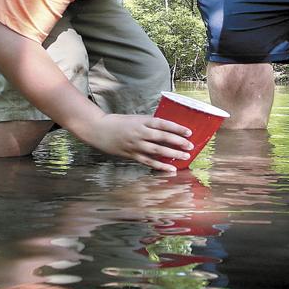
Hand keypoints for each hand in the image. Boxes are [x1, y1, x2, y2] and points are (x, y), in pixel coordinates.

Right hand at [79, 114, 193, 172]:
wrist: (98, 129)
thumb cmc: (119, 122)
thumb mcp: (136, 118)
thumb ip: (150, 124)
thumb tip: (168, 129)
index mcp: (141, 121)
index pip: (162, 124)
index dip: (177, 128)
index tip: (189, 132)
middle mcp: (139, 133)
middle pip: (162, 137)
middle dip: (178, 142)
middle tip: (191, 146)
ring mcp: (135, 145)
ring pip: (157, 150)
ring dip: (173, 154)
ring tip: (185, 156)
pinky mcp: (132, 155)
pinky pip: (149, 161)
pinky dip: (161, 166)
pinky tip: (171, 169)